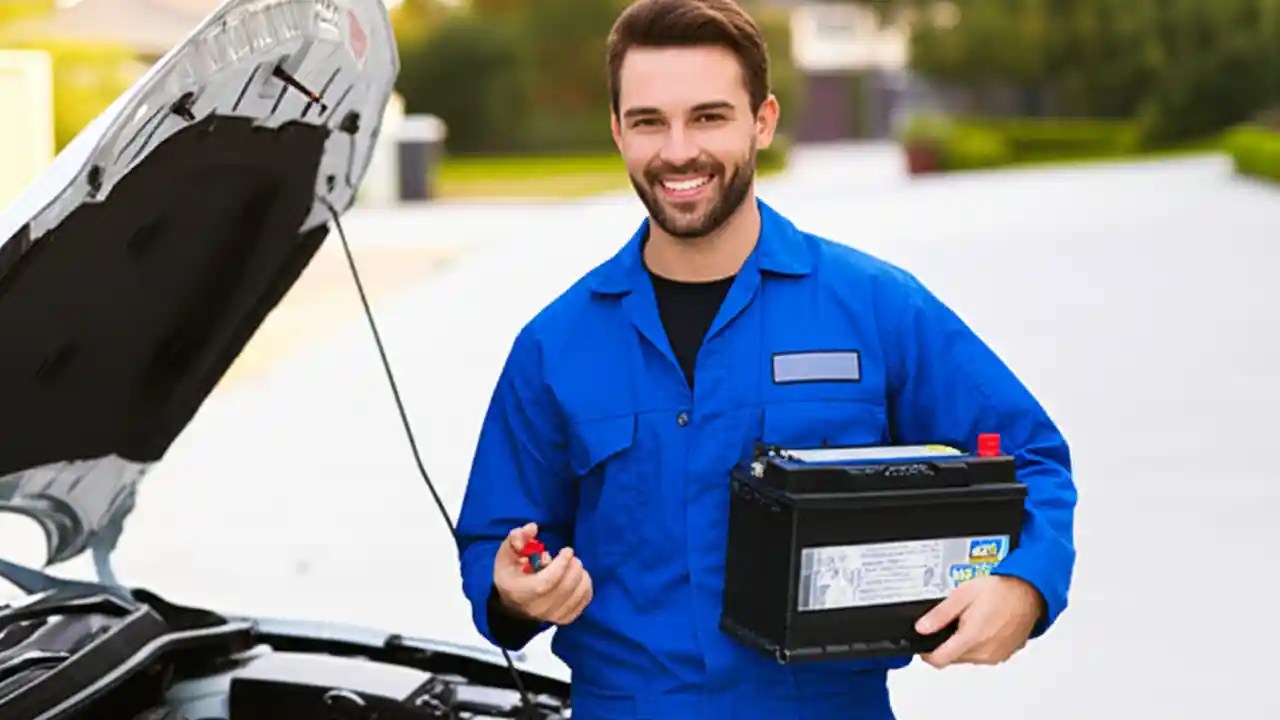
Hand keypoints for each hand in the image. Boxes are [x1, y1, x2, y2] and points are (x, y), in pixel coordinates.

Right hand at [492, 522, 592, 624]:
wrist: (514, 604)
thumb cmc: (511, 576)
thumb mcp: (506, 556)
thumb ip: (516, 539)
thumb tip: (532, 528)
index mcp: (521, 593)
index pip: (546, 583)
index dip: (560, 565)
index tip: (567, 551)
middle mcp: (538, 608)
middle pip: (566, 587)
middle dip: (573, 566)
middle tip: (571, 556)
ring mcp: (553, 616)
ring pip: (578, 593)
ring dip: (581, 574)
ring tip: (573, 566)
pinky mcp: (566, 618)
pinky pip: (585, 599)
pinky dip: (586, 585)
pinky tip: (578, 577)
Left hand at [915, 575, 1043, 668]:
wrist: (1029, 593)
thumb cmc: (1000, 591)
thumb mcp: (962, 595)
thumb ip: (940, 614)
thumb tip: (921, 628)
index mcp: (971, 638)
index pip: (939, 660)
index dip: (926, 653)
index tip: (924, 642)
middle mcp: (984, 653)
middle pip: (952, 658)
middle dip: (946, 643)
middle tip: (952, 620)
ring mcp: (995, 656)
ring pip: (966, 658)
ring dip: (962, 644)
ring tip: (970, 620)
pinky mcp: (1003, 656)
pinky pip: (981, 656)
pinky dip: (977, 645)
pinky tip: (982, 626)